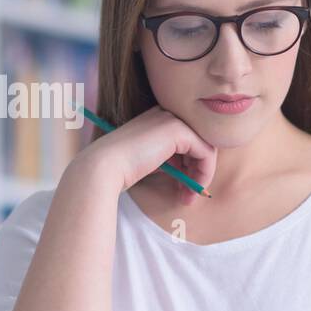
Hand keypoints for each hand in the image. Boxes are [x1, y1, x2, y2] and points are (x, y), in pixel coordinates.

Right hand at [72, 105, 216, 206]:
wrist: (104, 167)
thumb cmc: (121, 169)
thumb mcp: (150, 160)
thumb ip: (169, 159)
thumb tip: (192, 171)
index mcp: (158, 117)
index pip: (188, 139)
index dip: (189, 165)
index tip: (182, 188)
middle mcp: (167, 113)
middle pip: (199, 142)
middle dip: (198, 171)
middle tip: (189, 195)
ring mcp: (173, 119)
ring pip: (206, 148)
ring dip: (201, 175)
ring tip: (189, 196)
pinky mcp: (179, 130)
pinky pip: (206, 153)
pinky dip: (204, 173)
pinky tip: (191, 189)